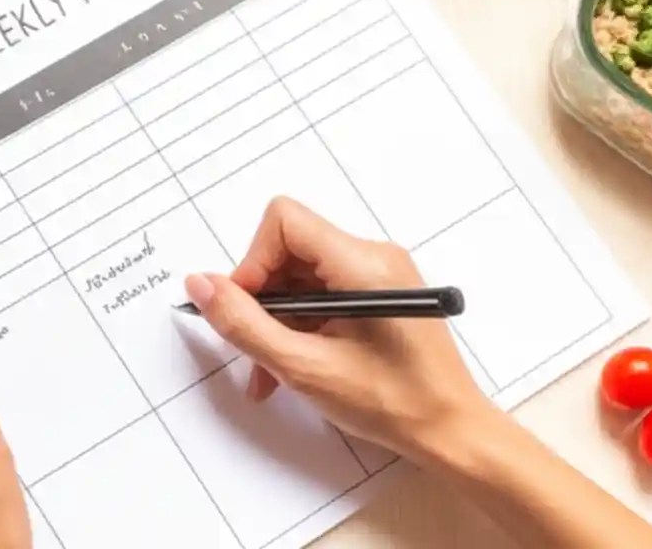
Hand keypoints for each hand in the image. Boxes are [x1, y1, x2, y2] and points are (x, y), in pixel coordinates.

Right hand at [184, 197, 492, 459]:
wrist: (451, 431)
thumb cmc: (391, 402)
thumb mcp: (303, 366)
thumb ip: (244, 323)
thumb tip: (200, 285)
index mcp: (361, 263)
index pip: (284, 221)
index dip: (252, 262)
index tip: (245, 310)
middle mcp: (373, 256)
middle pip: (290, 249)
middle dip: (262, 299)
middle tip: (253, 351)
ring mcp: (380, 274)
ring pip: (303, 276)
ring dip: (278, 320)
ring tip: (271, 373)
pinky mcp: (381, 295)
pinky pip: (325, 293)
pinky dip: (302, 325)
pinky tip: (295, 366)